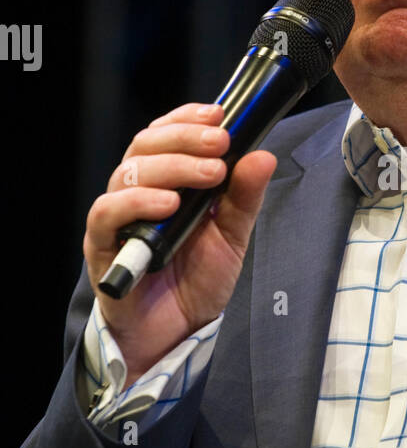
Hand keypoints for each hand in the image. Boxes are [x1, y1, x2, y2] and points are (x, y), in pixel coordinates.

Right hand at [83, 102, 276, 386]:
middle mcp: (136, 193)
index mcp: (165, 181)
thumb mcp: (232, 234)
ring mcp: (118, 218)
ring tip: (207, 175)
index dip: (187, 118)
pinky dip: (136, 202)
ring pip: (128, 173)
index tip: (219, 114)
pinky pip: (107, 213)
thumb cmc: (197, 280)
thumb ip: (245, 196)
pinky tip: (168, 204)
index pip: (166, 134)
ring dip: (170, 167)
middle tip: (220, 144)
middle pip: (145, 146)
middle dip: (185, 139)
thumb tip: (262, 155)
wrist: (176, 333)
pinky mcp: (103, 246)